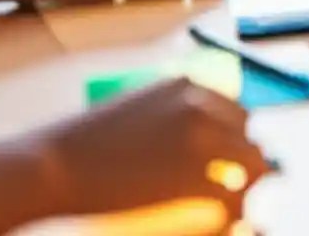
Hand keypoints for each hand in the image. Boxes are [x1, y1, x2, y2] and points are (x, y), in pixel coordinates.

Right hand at [34, 78, 268, 219]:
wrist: (53, 167)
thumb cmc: (83, 146)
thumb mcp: (136, 112)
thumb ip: (171, 118)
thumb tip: (198, 144)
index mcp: (187, 86)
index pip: (236, 112)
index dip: (233, 142)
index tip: (227, 164)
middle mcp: (202, 106)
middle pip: (249, 137)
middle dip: (242, 164)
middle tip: (226, 191)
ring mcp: (203, 141)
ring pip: (255, 167)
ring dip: (247, 189)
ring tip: (227, 210)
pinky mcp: (197, 178)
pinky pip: (236, 200)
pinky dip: (233, 214)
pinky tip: (221, 223)